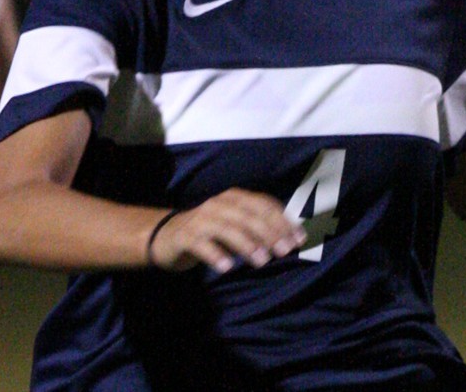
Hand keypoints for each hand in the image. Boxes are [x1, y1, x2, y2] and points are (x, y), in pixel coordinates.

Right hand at [148, 189, 306, 272]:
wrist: (167, 236)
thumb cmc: (210, 232)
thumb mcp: (236, 225)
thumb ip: (258, 227)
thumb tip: (291, 238)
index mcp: (235, 198)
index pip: (263, 205)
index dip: (283, 221)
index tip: (298, 239)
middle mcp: (219, 204)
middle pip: (248, 217)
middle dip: (269, 233)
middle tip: (284, 251)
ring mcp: (201, 219)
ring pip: (228, 229)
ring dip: (247, 244)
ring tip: (262, 261)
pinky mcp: (186, 236)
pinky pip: (202, 245)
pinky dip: (216, 255)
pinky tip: (227, 267)